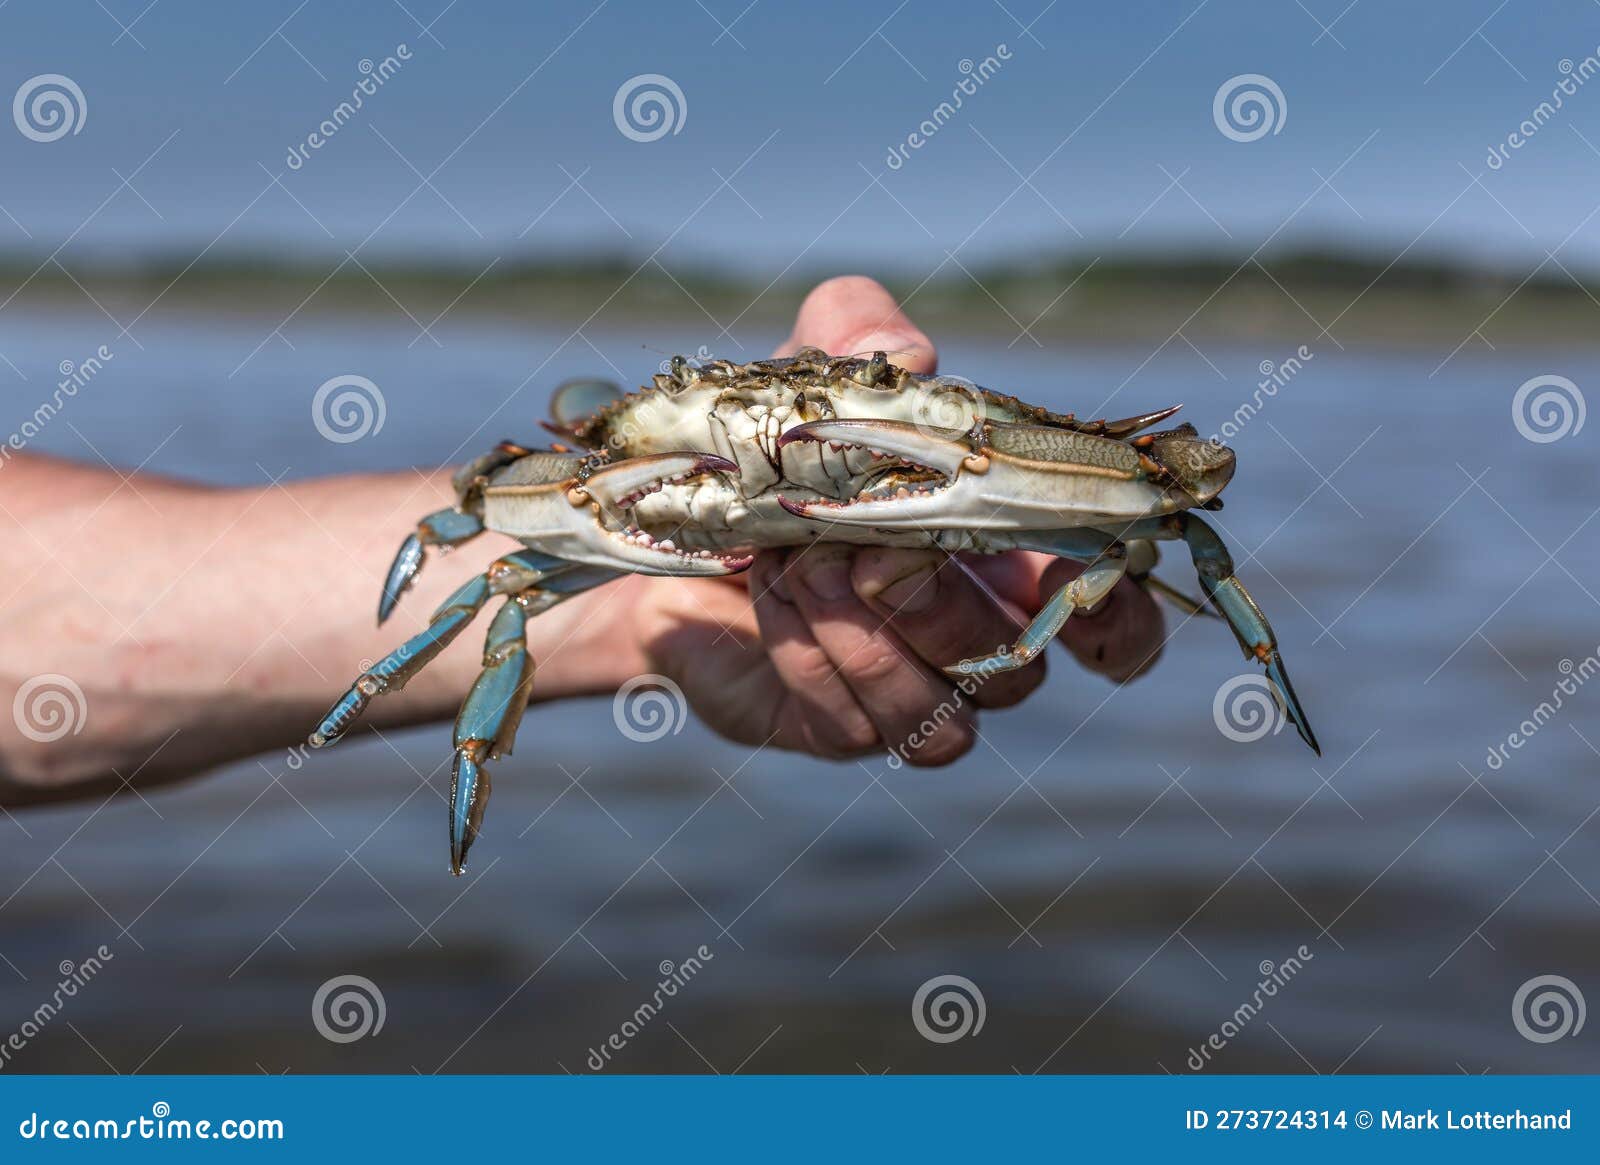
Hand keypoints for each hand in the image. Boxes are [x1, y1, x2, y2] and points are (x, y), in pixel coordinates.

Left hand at [624, 276, 1165, 765]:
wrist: (665, 518)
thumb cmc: (774, 443)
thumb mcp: (811, 367)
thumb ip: (861, 330)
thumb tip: (905, 355)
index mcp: (1009, 558)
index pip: (1113, 627)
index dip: (1119, 621)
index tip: (1070, 580)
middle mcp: (974, 641)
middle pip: (1014, 672)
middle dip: (941, 607)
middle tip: (862, 548)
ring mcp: (909, 694)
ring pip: (939, 722)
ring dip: (868, 639)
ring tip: (795, 562)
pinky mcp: (836, 725)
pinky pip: (852, 724)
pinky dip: (809, 655)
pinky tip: (766, 591)